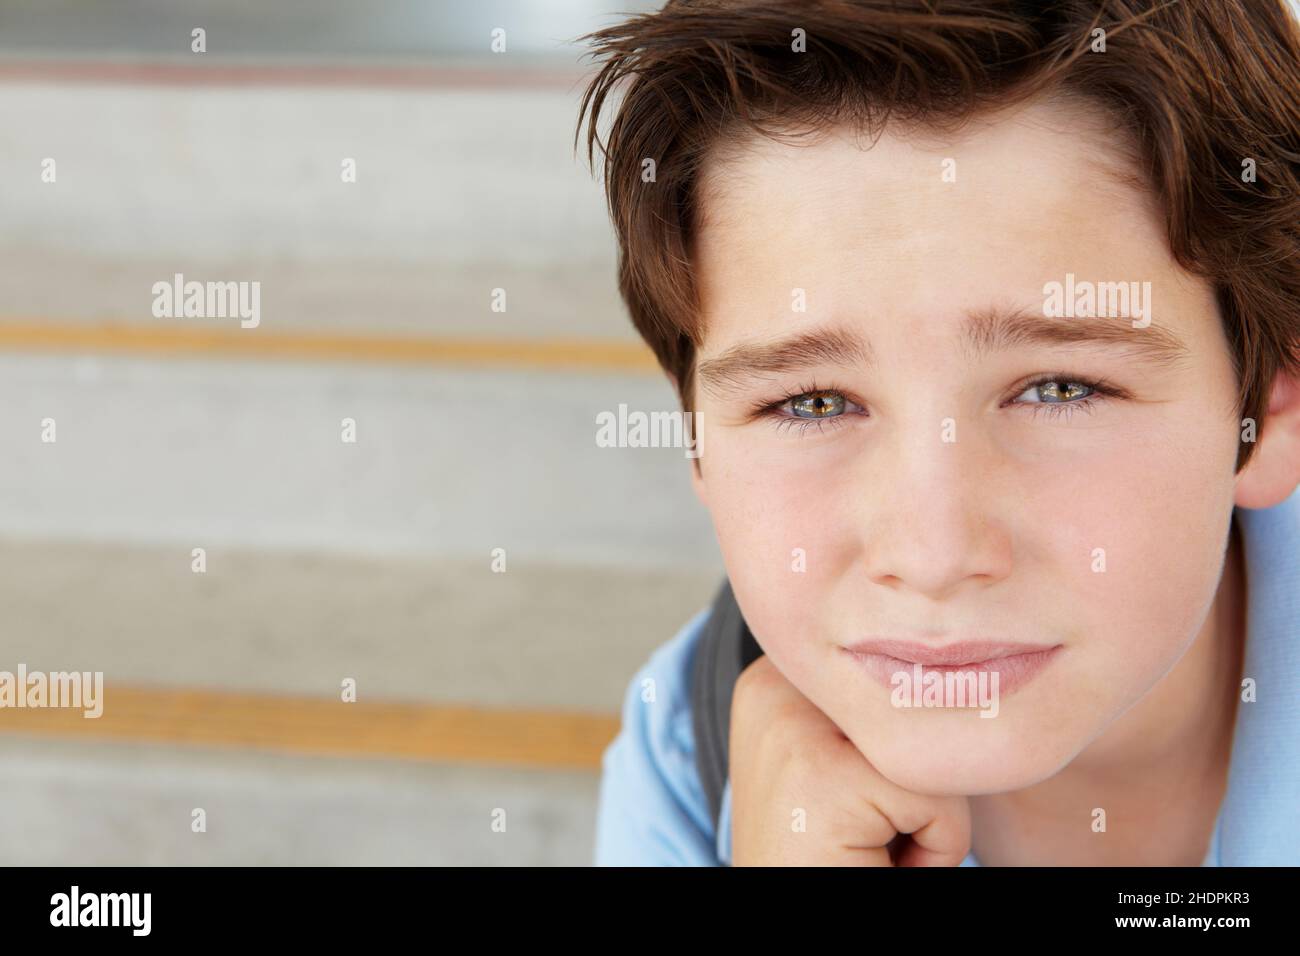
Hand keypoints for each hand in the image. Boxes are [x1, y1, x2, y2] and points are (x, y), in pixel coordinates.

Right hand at [728, 654, 970, 865]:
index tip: (858, 791)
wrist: (793, 925)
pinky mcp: (827, 783)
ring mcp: (793, 730)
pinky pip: (939, 800)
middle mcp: (773, 687)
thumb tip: (956, 656)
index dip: (902, 742)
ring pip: (933, 748)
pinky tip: (879, 864)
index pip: (894, 670)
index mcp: (773, 675)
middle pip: (916, 701)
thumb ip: (867, 704)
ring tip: (870, 843)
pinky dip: (934, 848)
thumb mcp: (834, 755)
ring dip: (926, 810)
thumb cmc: (829, 852)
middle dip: (914, 771)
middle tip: (865, 821)